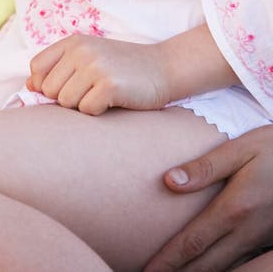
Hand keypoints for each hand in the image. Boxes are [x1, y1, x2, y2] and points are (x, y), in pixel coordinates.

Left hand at [27, 34, 167, 114]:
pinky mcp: (109, 85)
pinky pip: (87, 111)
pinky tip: (113, 101)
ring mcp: (94, 66)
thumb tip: (28, 86)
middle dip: (66, 98)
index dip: (45, 85)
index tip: (64, 89)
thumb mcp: (89, 58)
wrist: (164, 68)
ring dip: (83, 106)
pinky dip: (98, 112)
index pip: (36, 68)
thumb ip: (59, 68)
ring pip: (66, 103)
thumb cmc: (123, 68)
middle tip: (90, 92)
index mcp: (73, 42)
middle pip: (49, 90)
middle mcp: (81, 51)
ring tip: (102, 95)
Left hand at [144, 125, 272, 270]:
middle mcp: (246, 231)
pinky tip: (209, 268)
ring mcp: (259, 239)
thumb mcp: (241, 148)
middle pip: (205, 264)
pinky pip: (242, 264)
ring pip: (225, 269)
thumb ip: (205, 167)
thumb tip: (168, 181)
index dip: (168, 260)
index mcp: (233, 209)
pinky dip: (223, 271)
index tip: (147, 270)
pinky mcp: (268, 240)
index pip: (192, 242)